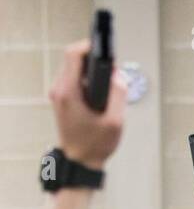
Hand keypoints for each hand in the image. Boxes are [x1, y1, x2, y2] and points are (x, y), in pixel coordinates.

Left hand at [49, 40, 125, 170]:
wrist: (79, 161)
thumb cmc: (95, 145)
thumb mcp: (115, 122)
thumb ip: (119, 95)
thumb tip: (118, 76)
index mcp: (69, 92)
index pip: (74, 54)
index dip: (90, 47)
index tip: (105, 51)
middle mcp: (59, 90)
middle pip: (74, 60)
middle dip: (94, 61)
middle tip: (113, 73)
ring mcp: (59, 94)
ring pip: (74, 69)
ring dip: (92, 71)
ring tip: (109, 85)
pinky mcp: (62, 99)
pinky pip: (74, 80)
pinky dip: (88, 80)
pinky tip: (100, 94)